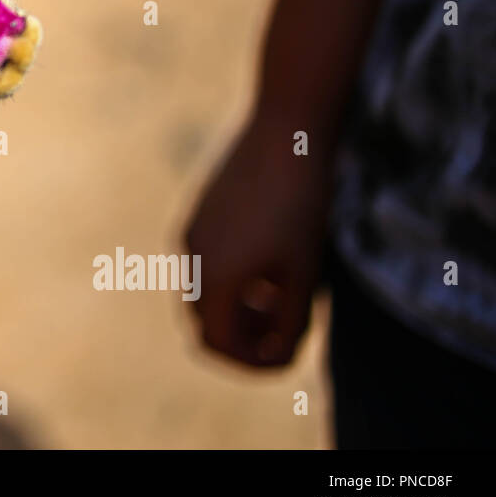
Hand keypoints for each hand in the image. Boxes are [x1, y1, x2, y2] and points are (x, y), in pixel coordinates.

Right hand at [183, 112, 331, 366]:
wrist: (284, 134)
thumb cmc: (301, 205)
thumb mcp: (304, 272)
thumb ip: (290, 321)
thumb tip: (278, 352)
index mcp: (214, 279)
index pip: (219, 344)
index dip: (252, 362)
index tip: (284, 356)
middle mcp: (192, 259)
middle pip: (205, 323)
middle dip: (242, 337)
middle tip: (283, 333)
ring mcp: (191, 234)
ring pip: (203, 292)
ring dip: (234, 308)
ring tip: (276, 299)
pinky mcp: (197, 213)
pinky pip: (204, 262)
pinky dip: (228, 279)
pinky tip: (264, 264)